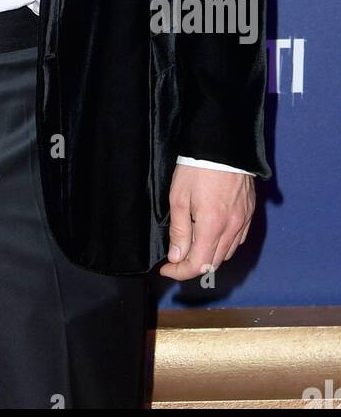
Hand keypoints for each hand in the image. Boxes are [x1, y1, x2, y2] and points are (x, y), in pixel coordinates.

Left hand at [158, 164, 254, 280]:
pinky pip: (238, 240)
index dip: (180, 272)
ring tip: (191, 247)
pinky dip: (224, 245)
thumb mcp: (178, 197)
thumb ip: (179, 230)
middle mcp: (232, 228)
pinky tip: (212, 236)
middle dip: (192, 266)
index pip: (199, 265)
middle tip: (175, 259)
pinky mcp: (249, 213)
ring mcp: (243, 221)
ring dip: (209, 257)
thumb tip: (176, 257)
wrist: (222, 145)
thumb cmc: (196, 168)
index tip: (166, 269)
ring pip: (227, 253)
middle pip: (214, 262)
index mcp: (212, 226)